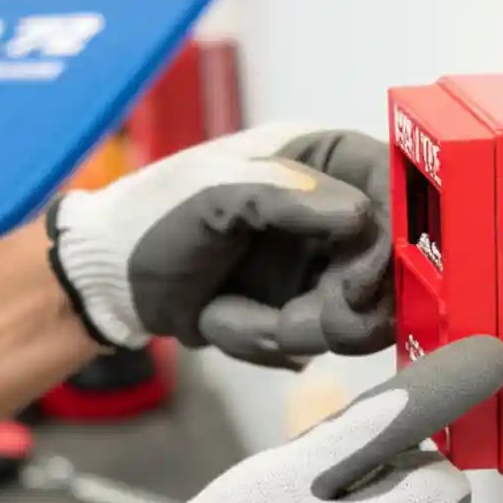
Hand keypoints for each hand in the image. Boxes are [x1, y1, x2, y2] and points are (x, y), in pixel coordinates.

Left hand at [47, 123, 391, 368]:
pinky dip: (264, 341)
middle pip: (389, 268)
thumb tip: (362, 217)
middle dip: (339, 307)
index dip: (395, 237)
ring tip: (228, 316)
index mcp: (321, 159)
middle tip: (293, 324)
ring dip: (294, 329)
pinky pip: (314, 343)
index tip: (362, 281)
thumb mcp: (215, 193)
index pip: (395, 188)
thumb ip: (287, 197)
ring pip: (357, 316)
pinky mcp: (303, 311)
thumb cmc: (155, 216)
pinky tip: (219, 319)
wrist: (107, 281)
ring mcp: (321, 265)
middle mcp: (333, 213)